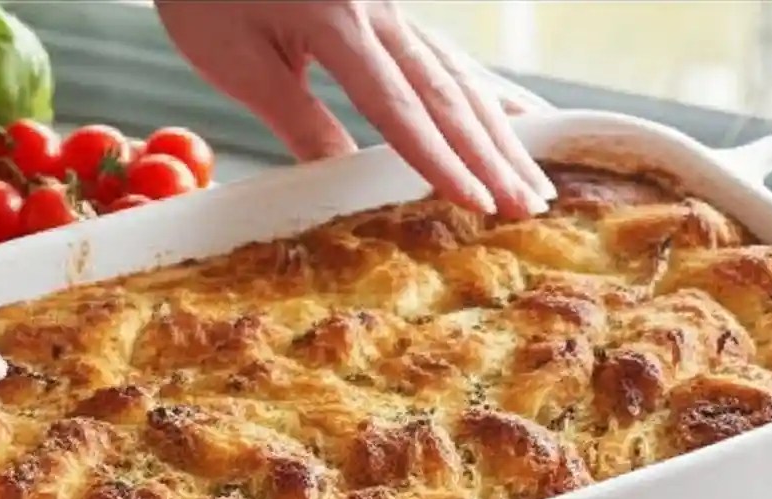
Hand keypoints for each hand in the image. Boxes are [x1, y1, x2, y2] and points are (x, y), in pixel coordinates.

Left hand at [156, 0, 556, 218]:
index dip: (441, 160)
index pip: (399, 108)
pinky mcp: (392, 9)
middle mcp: (379, 10)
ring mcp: (392, 6)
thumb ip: (296, 117)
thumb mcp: (235, 56)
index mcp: (337, 21)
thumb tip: (342, 178)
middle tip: (531, 206)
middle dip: (493, 155)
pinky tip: (514, 119)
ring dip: (502, 130)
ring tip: (537, 179)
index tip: (478, 203)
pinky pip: (448, 58)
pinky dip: (485, 96)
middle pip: (448, 93)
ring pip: (460, 75)